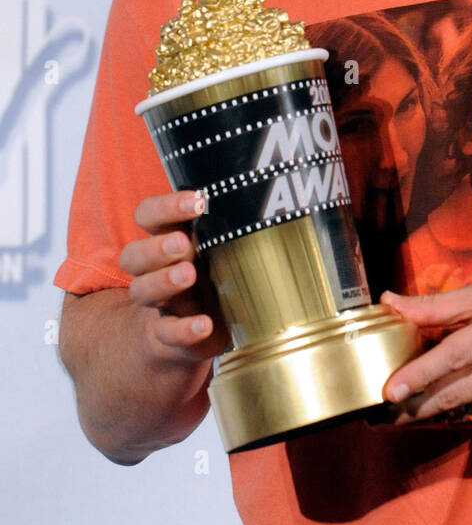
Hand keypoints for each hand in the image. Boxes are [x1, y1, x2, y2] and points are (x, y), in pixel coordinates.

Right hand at [118, 191, 228, 362]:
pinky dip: (185, 329)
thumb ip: (234, 223)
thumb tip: (283, 187)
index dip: (166, 207)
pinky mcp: (170, 337)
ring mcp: (161, 305)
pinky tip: (204, 324)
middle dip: (157, 246)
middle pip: (134, 254)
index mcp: (166, 239)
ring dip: (164, 281)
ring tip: (189, 274)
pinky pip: (168, 333)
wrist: (188, 331)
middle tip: (184, 242)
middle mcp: (155, 270)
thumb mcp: (219, 245)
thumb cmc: (213, 274)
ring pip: (142, 291)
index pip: (148, 215)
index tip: (197, 200)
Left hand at [379, 284, 471, 425]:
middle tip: (380, 415)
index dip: (419, 374)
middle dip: (415, 407)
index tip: (389, 390)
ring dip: (431, 418)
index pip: (455, 354)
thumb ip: (440, 304)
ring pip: (468, 412)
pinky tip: (435, 417)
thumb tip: (392, 302)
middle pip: (457, 392)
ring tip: (398, 419)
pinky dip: (458, 420)